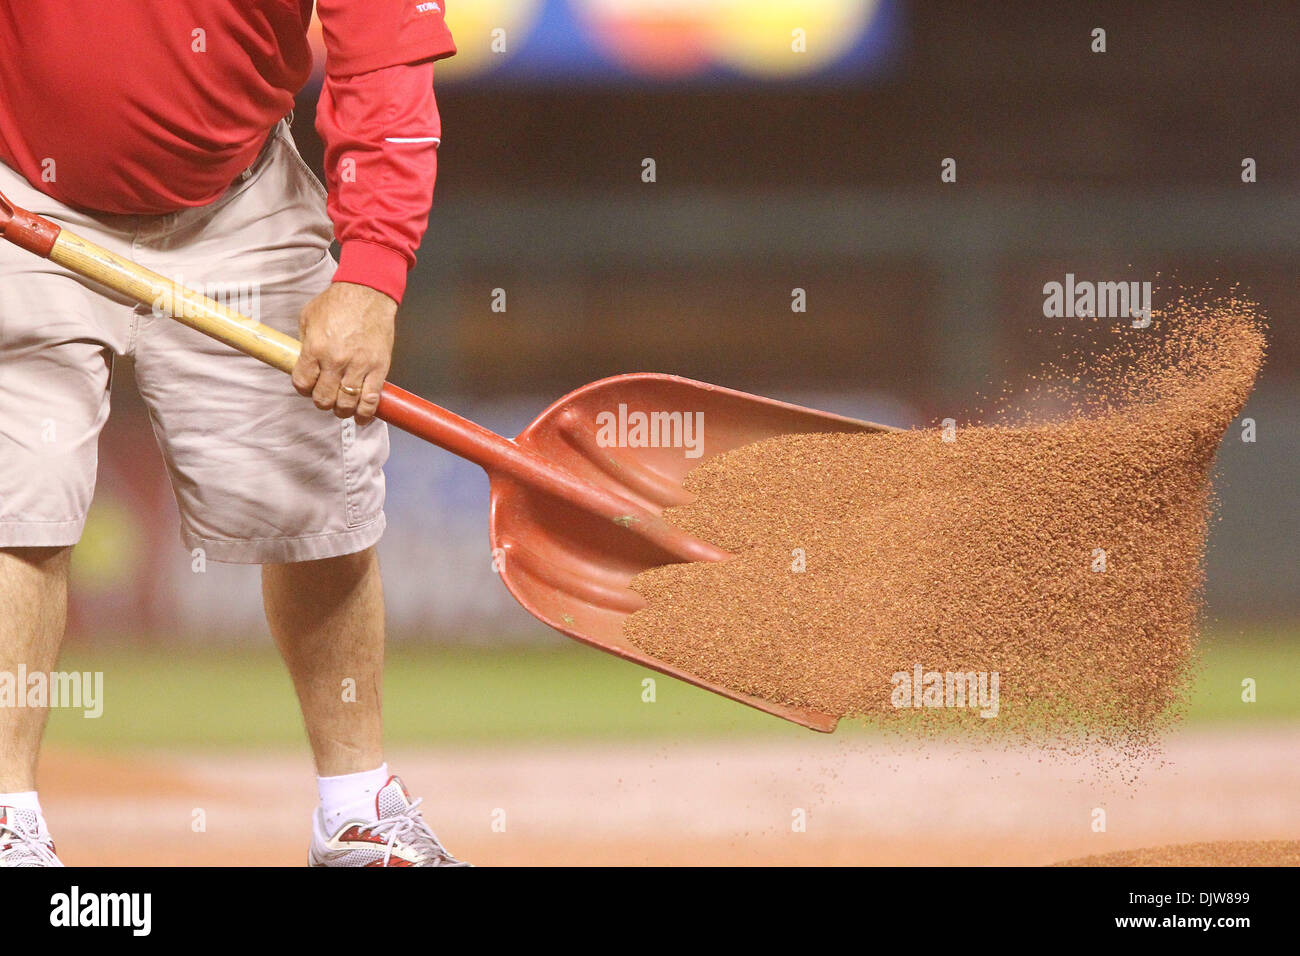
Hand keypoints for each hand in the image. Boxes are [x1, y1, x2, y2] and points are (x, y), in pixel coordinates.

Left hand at [291, 282, 395, 423]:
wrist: (368, 292)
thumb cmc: (338, 302)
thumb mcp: (308, 318)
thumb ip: (304, 344)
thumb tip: (302, 363)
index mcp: (315, 348)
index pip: (302, 384)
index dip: (303, 389)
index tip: (309, 386)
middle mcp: (336, 360)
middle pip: (323, 398)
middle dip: (322, 401)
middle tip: (326, 396)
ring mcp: (359, 365)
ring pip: (347, 403)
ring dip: (342, 409)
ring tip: (343, 406)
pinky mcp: (379, 368)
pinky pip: (371, 399)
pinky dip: (365, 413)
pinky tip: (362, 416)